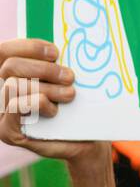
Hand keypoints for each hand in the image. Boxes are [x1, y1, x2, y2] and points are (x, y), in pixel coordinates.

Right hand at [0, 37, 91, 160]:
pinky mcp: (7, 131)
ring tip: (68, 95)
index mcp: (11, 74)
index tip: (56, 52)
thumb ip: (53, 64)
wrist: (83, 140)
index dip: (28, 47)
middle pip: (10, 66)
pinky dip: (36, 103)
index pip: (4, 51)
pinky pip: (14, 106)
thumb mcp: (63, 82)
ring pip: (13, 85)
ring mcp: (1, 112)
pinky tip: (53, 110)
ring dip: (46, 88)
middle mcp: (0, 90)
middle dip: (43, 69)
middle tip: (69, 77)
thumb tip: (59, 45)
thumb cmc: (74, 107)